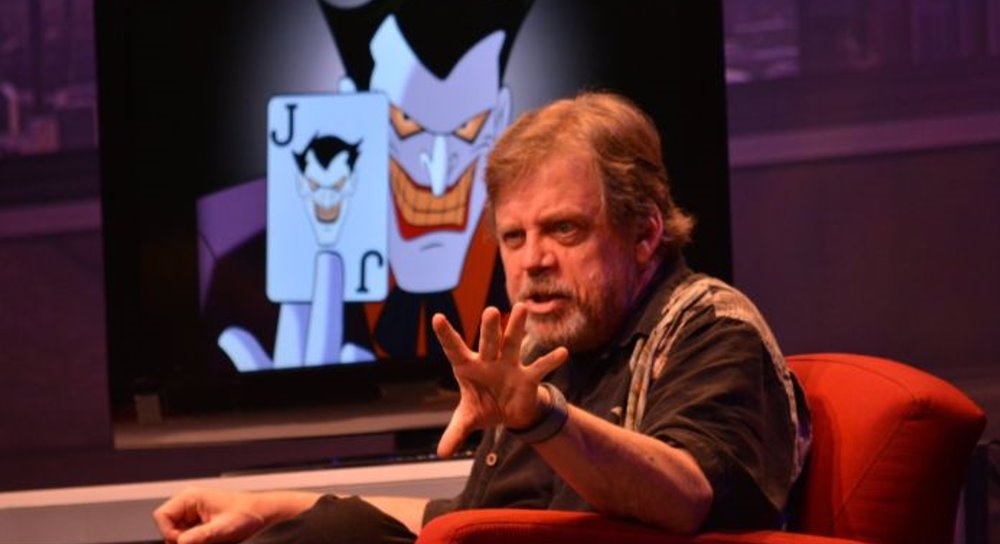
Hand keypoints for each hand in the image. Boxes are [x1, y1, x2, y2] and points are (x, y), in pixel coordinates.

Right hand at [153, 487, 268, 543]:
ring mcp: (194, 512)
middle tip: (201, 542)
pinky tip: (211, 540)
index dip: (169, 532)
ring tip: (210, 540)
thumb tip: (179, 543)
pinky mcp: (199, 522)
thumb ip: (198, 537)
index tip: (184, 541)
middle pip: (168, 527)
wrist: (262, 512)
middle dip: (180, 539)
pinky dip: (195, 542)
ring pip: (177, 534)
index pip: (161, 516)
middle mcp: (189, 503)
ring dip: (189, 542)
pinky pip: (188, 536)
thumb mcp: (221, 529)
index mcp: (191, 497)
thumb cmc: (246, 514)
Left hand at [432, 303, 568, 456]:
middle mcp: (489, 361)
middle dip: (490, 328)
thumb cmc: (484, 407)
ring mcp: (509, 366)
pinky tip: (562, 353)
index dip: (446, 335)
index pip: (454, 349)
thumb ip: (455, 433)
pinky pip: (539, 367)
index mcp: (469, 368)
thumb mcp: (468, 420)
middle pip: (489, 342)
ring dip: (516, 328)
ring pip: (513, 343)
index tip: (437, 318)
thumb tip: (440, 454)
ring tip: (520, 308)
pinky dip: (550, 361)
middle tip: (490, 311)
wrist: (510, 412)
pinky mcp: (528, 377)